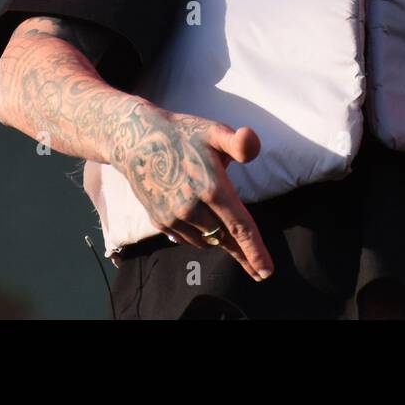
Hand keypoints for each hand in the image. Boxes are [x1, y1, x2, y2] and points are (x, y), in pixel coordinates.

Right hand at [116, 106, 273, 280]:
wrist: (137, 141)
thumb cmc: (183, 134)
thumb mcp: (213, 131)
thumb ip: (238, 142)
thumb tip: (252, 143)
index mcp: (212, 188)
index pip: (240, 227)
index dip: (255, 252)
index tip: (267, 273)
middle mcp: (192, 208)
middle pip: (226, 238)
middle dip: (243, 253)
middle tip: (259, 272)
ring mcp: (173, 218)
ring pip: (207, 240)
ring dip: (219, 237)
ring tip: (223, 223)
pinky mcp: (160, 222)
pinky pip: (188, 239)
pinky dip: (199, 234)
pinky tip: (201, 220)